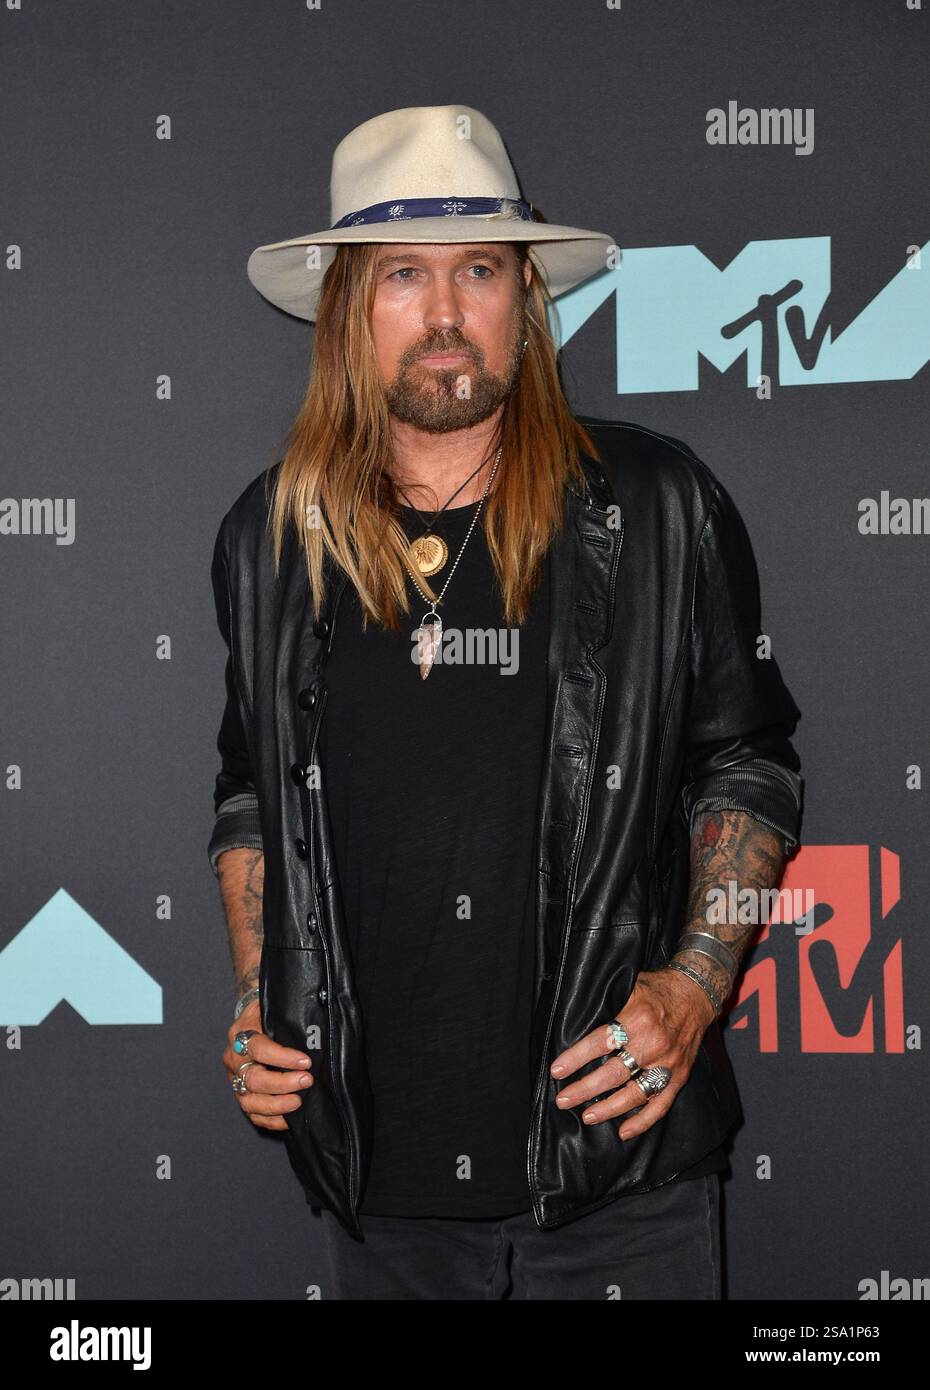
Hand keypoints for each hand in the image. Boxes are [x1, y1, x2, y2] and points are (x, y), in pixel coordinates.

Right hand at [223, 999, 313, 1130]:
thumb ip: (284, 1016)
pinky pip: (252, 1113)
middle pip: (253, 1078)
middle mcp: (233, 1059)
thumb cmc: (265, 1011)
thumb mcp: (272, 1006)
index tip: (305, 1061)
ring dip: (276, 1105)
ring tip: (298, 1102)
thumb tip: (313, 1029)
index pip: (258, 1048)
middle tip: (307, 1080)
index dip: (282, 1057)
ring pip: (249, 1101)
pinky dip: (271, 1119)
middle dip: (282, 1083)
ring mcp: (235, 1079)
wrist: (251, 1017)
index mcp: (240, 1034)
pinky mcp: (241, 1094)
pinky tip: (289, 1119)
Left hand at [547, 967, 715, 1139]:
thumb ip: (608, 1002)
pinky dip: (643, 1121)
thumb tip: (574, 1016)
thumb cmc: (657, 989)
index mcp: (637, 1017)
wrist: (696, 994)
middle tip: (564, 1100)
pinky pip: (661, 1104)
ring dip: (609, 1108)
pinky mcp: (679, 1076)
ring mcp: (668, 1063)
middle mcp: (653, 1043)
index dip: (577, 1058)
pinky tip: (624, 1131)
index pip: (601, 1042)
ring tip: (587, 1116)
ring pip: (636, 1093)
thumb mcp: (630, 985)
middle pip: (615, 1073)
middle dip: (586, 1089)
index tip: (558, 1071)